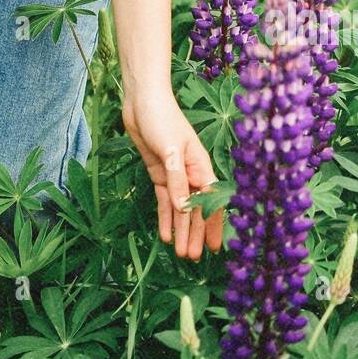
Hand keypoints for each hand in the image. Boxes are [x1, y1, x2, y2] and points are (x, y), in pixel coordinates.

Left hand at [122, 87, 222, 258]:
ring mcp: (174, 174)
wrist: (142, 100)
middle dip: (195, 233)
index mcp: (200, 165)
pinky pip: (164, 200)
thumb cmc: (162, 117)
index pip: (211, 201)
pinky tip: (165, 234)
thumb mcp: (171, 149)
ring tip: (180, 253)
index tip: (215, 247)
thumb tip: (183, 209)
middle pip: (195, 208)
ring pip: (180, 208)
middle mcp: (190, 172)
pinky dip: (165, 217)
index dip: (213, 224)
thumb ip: (177, 179)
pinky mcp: (159, 172)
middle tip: (192, 258)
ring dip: (181, 229)